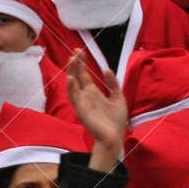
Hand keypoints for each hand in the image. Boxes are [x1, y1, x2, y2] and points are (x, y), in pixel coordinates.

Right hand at [65, 50, 127, 170]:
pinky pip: (74, 98)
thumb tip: (106, 69)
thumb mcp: (118, 97)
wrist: (115, 137)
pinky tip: (70, 78)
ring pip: (73, 84)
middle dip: (76, 63)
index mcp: (93, 92)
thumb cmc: (116, 121)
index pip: (84, 74)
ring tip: (72, 60)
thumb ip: (113, 83)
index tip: (80, 50)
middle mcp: (85, 95)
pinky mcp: (81, 110)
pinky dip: (71, 88)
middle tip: (75, 51)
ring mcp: (82, 102)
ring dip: (71, 72)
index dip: (82, 63)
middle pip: (77, 76)